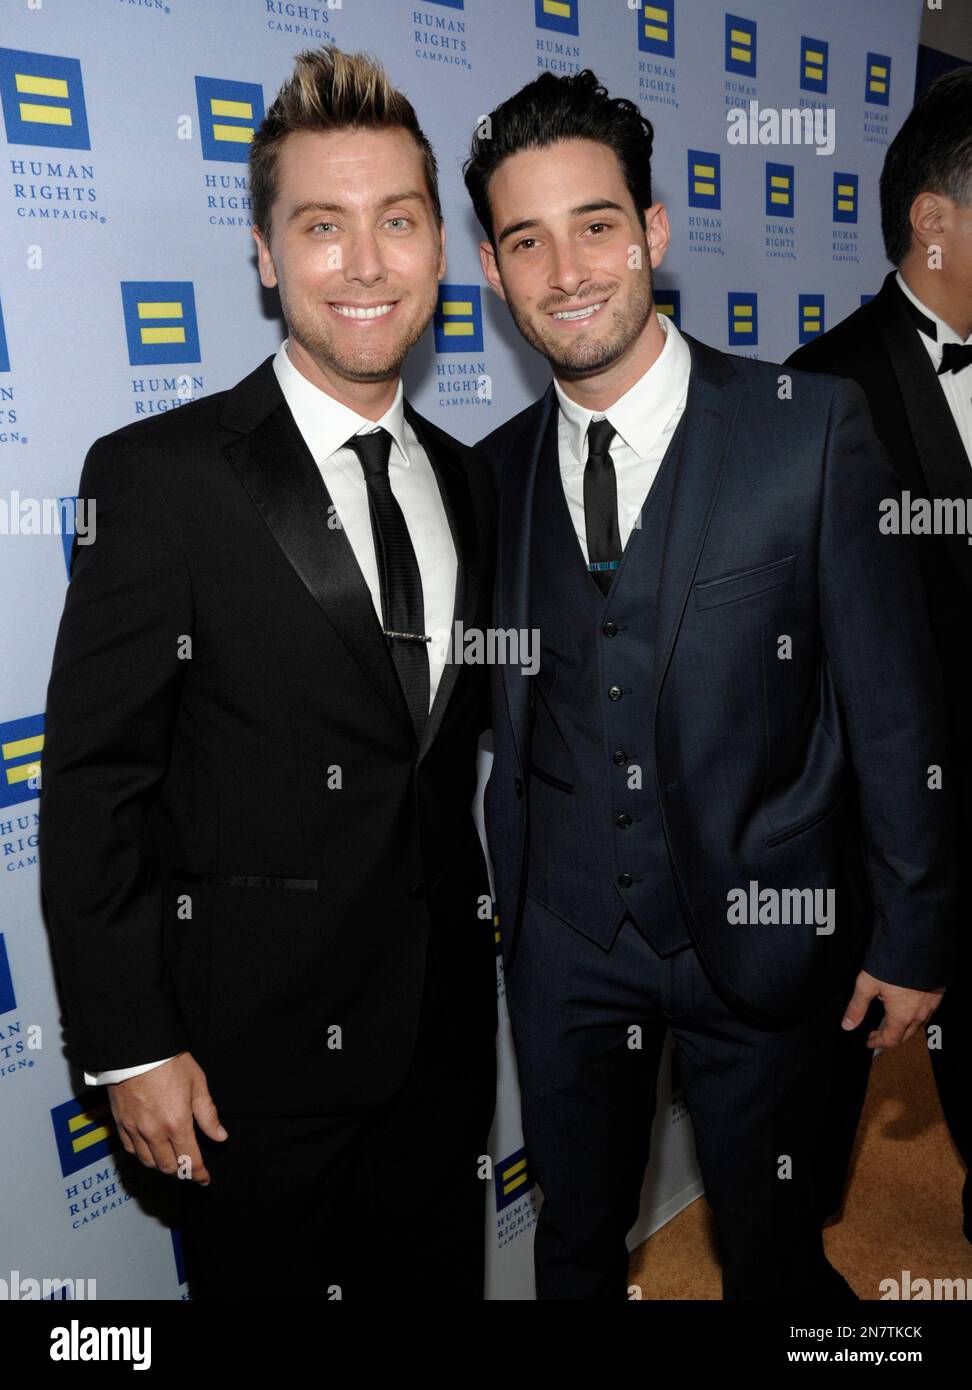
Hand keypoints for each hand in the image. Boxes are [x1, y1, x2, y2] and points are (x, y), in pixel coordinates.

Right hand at [108, 1052, 226, 1184]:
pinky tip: (150, 1150)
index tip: (205, 1179)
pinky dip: (143, 1155)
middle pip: (168, 1166)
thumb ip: (208, 1115)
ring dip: (162, 1166)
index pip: (189, 1161)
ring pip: (148, 1162)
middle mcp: (154, 1132)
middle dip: (182, 1172)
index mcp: (177, 1124)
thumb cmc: (169, 1061)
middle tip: (191, 1168)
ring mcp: (134, 1129)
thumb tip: (219, 1136)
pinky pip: (131, 1150)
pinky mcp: (119, 1123)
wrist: (136, 1049)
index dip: (199, 1174)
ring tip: (172, 1161)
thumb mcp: (197, 1084)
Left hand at [841, 969, 944, 1048]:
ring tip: (892, 1019)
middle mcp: (920, 1013)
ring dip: (905, 1026)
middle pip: (906, 1035)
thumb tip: (848, 1025)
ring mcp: (932, 1003)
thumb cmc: (893, 962)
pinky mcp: (938, 992)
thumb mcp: (868, 984)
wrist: (918, 943)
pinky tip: (909, 1004)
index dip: (879, 1043)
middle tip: (878, 1034)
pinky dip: (917, 1013)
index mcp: (903, 1015)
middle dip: (892, 1037)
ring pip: (919, 1023)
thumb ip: (858, 1006)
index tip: (870, 1041)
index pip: (892, 1039)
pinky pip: (928, 1010)